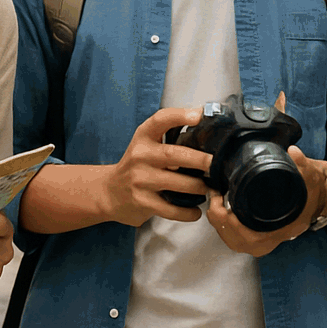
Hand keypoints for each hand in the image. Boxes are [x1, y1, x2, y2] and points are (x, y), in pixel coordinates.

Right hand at [100, 107, 213, 226]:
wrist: (109, 192)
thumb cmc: (137, 165)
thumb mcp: (146, 145)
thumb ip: (169, 137)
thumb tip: (207, 130)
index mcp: (143, 137)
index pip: (160, 120)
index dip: (180, 116)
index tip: (199, 115)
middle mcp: (140, 156)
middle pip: (174, 155)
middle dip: (199, 160)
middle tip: (216, 164)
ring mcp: (141, 180)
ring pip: (177, 184)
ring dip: (198, 187)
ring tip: (210, 188)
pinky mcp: (143, 202)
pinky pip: (171, 209)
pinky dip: (187, 212)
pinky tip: (195, 211)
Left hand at [206, 146, 326, 256]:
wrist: (318, 199)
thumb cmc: (313, 192)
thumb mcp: (311, 177)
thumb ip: (303, 165)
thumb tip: (293, 152)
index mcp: (279, 230)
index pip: (245, 234)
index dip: (226, 218)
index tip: (221, 198)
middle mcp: (269, 241)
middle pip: (233, 238)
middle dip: (218, 217)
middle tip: (215, 194)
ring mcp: (263, 243)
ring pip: (232, 240)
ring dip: (219, 222)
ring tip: (216, 200)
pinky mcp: (259, 239)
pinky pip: (235, 239)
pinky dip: (224, 226)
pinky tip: (221, 210)